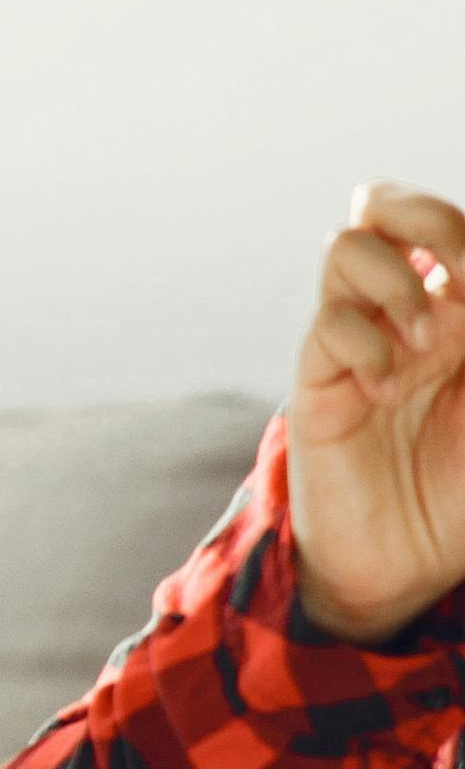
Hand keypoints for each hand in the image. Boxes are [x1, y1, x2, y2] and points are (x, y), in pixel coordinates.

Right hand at [287, 182, 464, 641]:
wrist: (408, 564)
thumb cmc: (463, 490)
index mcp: (459, 308)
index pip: (449, 225)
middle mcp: (406, 310)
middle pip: (383, 204)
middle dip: (428, 219)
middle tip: (461, 270)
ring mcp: (356, 340)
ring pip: (346, 245)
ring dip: (396, 283)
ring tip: (427, 341)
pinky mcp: (317, 379)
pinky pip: (328, 326)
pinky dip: (366, 347)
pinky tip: (385, 390)